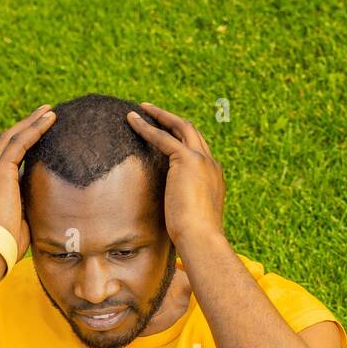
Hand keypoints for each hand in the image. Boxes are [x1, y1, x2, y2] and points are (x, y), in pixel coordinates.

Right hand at [0, 104, 55, 261]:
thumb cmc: (10, 244)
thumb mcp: (26, 220)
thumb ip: (34, 207)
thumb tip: (53, 207)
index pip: (11, 158)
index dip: (26, 144)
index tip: (41, 134)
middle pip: (9, 141)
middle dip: (28, 125)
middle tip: (46, 113)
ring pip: (13, 137)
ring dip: (32, 122)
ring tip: (50, 111)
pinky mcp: (0, 172)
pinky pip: (18, 144)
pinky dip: (34, 130)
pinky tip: (48, 120)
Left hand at [125, 102, 225, 251]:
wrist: (201, 238)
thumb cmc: (195, 237)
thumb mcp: (191, 216)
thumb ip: (185, 206)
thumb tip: (174, 214)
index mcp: (214, 177)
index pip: (199, 150)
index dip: (182, 140)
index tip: (168, 135)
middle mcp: (211, 164)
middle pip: (192, 132)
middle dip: (173, 121)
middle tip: (153, 112)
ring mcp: (201, 160)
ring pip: (181, 127)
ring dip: (161, 116)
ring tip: (142, 109)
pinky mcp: (187, 160)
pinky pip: (163, 137)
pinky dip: (146, 127)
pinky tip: (132, 120)